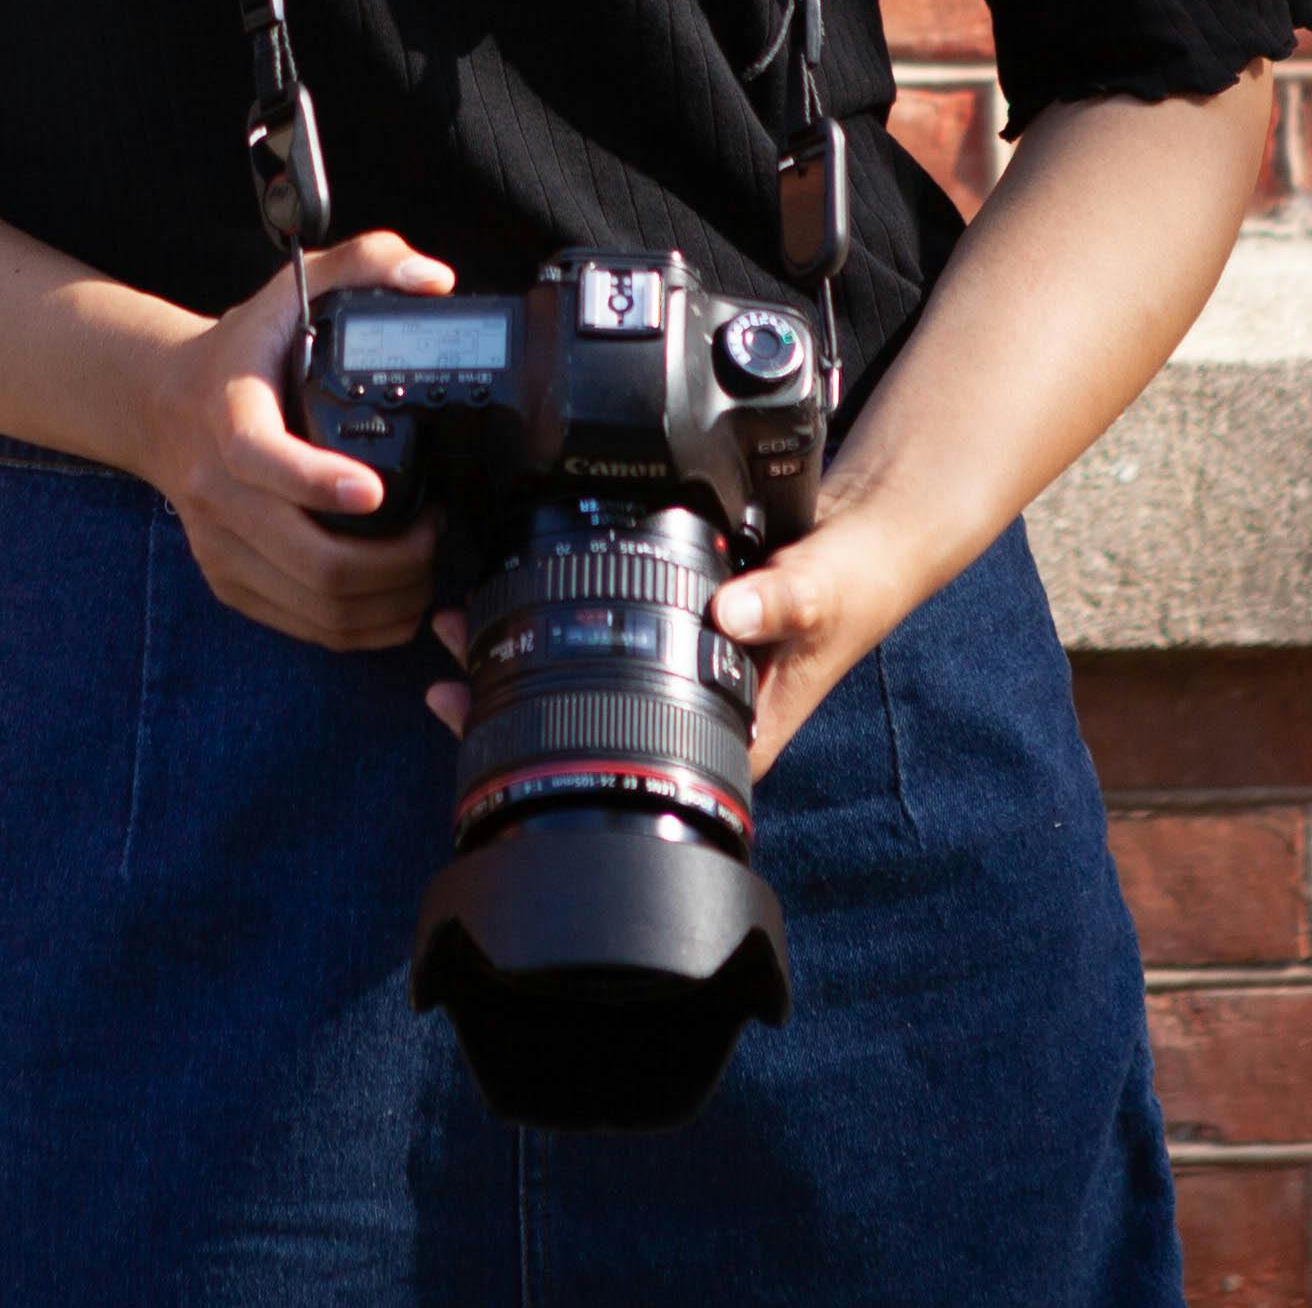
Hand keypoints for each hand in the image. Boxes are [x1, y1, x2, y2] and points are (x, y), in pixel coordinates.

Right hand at [139, 232, 460, 652]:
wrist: (159, 405)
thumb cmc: (243, 349)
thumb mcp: (292, 288)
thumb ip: (365, 261)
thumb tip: (434, 279)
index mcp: (226, 415)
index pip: (261, 458)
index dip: (318, 481)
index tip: (377, 489)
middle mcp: (213, 487)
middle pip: (307, 556)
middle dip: (392, 562)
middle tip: (440, 533)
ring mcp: (219, 542)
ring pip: (313, 603)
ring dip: (386, 600)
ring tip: (431, 568)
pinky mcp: (228, 579)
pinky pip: (302, 625)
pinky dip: (360, 627)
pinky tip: (398, 600)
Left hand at [419, 493, 967, 781]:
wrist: (867, 544)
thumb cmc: (853, 589)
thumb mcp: (824, 591)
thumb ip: (785, 599)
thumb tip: (734, 608)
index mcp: (733, 728)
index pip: (639, 768)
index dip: (564, 767)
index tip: (494, 735)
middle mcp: (697, 708)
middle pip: (594, 731)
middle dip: (513, 713)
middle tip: (444, 684)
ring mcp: (678, 668)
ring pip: (588, 682)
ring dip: (521, 661)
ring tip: (453, 633)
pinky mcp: (671, 624)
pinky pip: (602, 631)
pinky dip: (553, 616)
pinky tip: (507, 595)